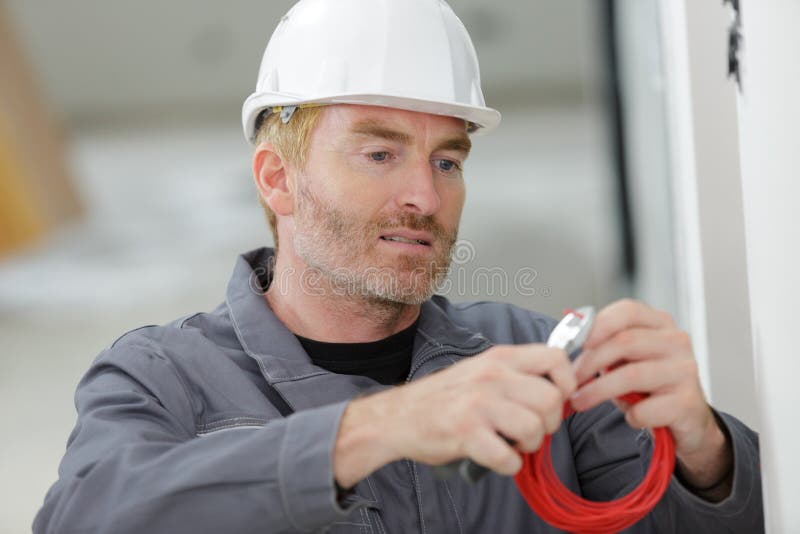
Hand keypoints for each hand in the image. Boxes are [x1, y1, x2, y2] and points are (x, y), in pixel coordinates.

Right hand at [333, 344, 575, 487]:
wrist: (398, 417)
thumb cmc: (444, 397)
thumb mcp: (481, 370)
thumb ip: (516, 374)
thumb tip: (558, 390)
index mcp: (499, 358)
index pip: (555, 357)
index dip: (567, 381)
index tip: (559, 399)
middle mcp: (492, 376)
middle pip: (551, 399)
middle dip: (549, 423)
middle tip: (530, 429)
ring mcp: (478, 404)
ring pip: (535, 428)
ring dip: (529, 445)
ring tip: (512, 444)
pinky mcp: (466, 433)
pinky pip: (509, 458)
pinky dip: (508, 465)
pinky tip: (495, 458)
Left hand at [570, 299, 731, 493]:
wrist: (688, 420)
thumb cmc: (650, 387)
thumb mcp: (626, 361)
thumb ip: (602, 348)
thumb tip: (565, 347)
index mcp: (659, 324)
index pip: (627, 311)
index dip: (598, 324)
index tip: (577, 343)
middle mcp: (676, 342)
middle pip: (624, 341)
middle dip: (590, 362)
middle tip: (571, 380)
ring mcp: (685, 371)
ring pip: (632, 374)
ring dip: (598, 390)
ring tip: (580, 401)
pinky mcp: (687, 402)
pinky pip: (646, 408)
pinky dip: (631, 415)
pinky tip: (631, 416)